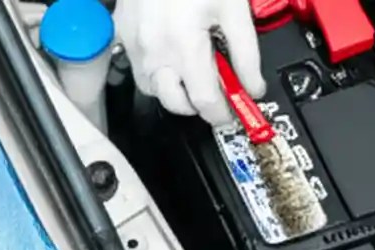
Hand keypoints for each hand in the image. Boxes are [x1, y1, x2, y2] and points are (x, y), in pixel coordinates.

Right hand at [114, 0, 264, 125]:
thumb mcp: (234, 10)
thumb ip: (246, 54)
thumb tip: (252, 87)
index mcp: (184, 46)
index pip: (203, 101)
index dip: (222, 115)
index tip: (233, 114)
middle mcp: (153, 50)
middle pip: (175, 103)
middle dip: (198, 105)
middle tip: (217, 92)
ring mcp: (133, 43)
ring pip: (153, 89)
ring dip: (174, 90)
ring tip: (193, 70)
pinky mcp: (122, 32)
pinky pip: (138, 66)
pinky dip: (157, 69)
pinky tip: (172, 53)